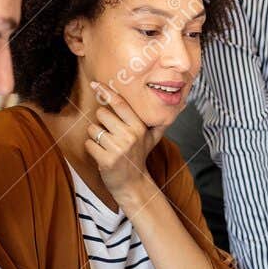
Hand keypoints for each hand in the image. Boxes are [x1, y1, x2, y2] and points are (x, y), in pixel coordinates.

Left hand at [85, 81, 157, 198]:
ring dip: (95, 136)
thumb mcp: (152, 139)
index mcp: (139, 127)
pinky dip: (91, 148)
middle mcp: (129, 136)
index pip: (119, 103)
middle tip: (109, 133)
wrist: (133, 184)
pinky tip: (102, 154)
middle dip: (101, 122)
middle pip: (102, 114)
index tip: (96, 83)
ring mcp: (118, 148)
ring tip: (106, 145)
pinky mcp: (106, 160)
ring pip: (93, 129)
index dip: (106, 92)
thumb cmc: (139, 158)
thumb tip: (178, 106)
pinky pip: (89, 144)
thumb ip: (158, 123)